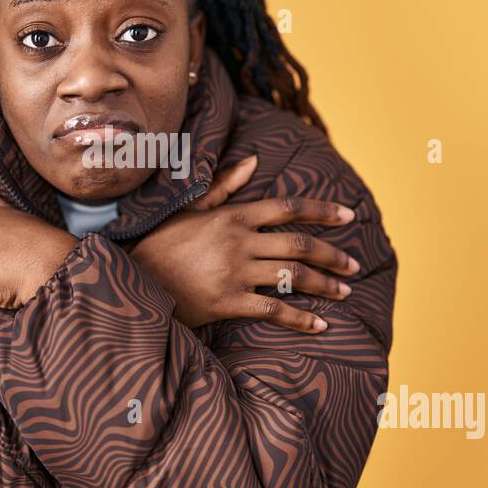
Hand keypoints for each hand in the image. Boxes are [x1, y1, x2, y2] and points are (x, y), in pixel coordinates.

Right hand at [129, 155, 359, 332]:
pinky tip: (320, 326)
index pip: (288, 207)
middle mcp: (239, 241)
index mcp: (233, 215)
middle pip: (299, 244)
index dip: (323, 211)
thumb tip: (255, 161)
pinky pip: (274, 310)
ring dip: (325, 285)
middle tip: (354, 265)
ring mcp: (234, 272)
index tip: (349, 217)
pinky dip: (301, 320)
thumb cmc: (161, 243)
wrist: (133, 278)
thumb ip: (226, 186)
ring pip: (293, 277)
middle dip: (332, 255)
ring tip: (344, 292)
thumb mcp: (191, 208)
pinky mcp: (228, 302)